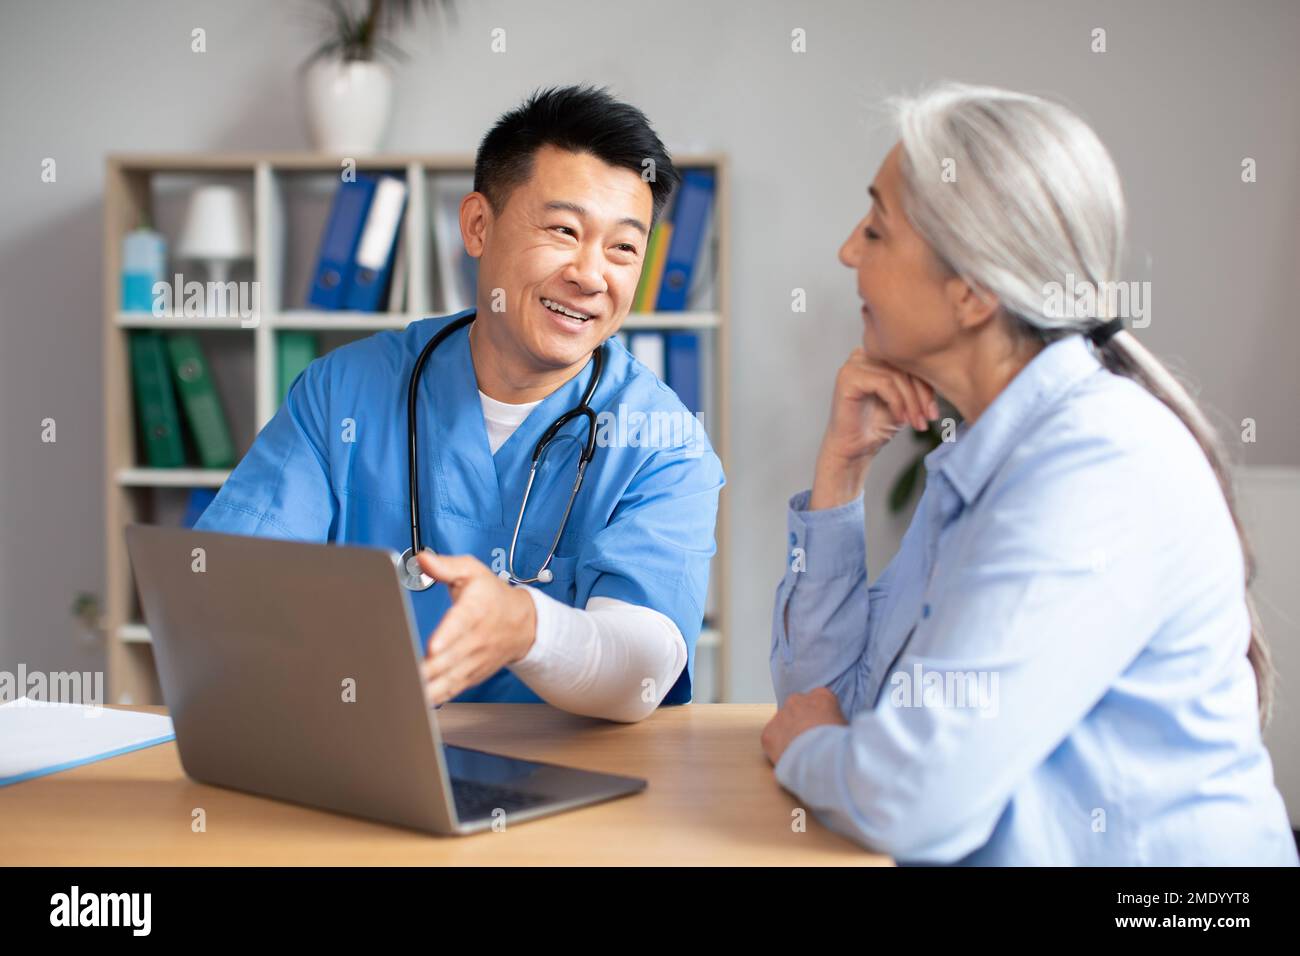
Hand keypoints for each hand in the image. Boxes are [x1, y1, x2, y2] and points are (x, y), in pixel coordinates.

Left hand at [417, 551, 537, 706]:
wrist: (524, 622)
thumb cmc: (492, 595)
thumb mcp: (472, 571)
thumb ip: (445, 565)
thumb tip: (421, 559)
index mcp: (475, 608)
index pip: (461, 622)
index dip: (448, 635)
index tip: (433, 647)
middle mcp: (476, 637)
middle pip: (451, 656)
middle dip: (428, 669)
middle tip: (405, 675)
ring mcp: (475, 659)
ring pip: (451, 677)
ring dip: (430, 687)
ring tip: (409, 693)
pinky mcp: (473, 674)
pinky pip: (454, 687)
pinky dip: (438, 696)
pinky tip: (419, 701)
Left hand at [761, 687, 848, 765]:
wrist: (821, 759)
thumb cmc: (839, 744)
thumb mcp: (846, 727)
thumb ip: (836, 721)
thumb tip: (834, 727)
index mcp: (821, 696)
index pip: (819, 700)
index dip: (820, 715)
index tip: (823, 728)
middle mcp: (798, 700)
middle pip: (797, 708)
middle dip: (801, 721)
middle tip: (809, 740)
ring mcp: (780, 715)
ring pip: (782, 723)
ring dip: (788, 733)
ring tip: (800, 752)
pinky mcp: (768, 733)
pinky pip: (771, 739)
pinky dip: (777, 748)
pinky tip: (789, 758)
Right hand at [811, 349, 938, 508]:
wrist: (855, 449)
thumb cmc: (879, 425)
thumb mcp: (907, 399)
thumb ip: (918, 381)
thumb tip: (946, 371)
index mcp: (877, 354)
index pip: (911, 360)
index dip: (927, 384)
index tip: (934, 412)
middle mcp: (864, 354)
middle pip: (905, 366)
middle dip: (921, 395)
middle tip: (928, 419)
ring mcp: (853, 364)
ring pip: (897, 376)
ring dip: (911, 402)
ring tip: (916, 423)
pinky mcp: (848, 377)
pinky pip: (884, 383)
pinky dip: (897, 403)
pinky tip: (901, 420)